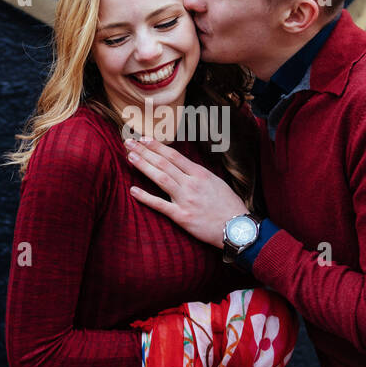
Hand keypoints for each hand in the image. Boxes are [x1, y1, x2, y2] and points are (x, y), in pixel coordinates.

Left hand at [124, 138, 248, 247]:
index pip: (174, 156)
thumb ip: (199, 174)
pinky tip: (133, 190)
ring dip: (144, 166)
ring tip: (130, 157)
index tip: (144, 139)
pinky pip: (160, 205)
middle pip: (164, 164)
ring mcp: (185, 199)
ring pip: (161, 178)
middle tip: (129, 143)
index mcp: (200, 174)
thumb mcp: (216, 183)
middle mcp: (191, 184)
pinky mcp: (182, 216)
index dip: (157, 146)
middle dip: (145, 151)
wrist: (237, 228)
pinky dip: (145, 197)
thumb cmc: (229, 206)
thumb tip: (184, 167)